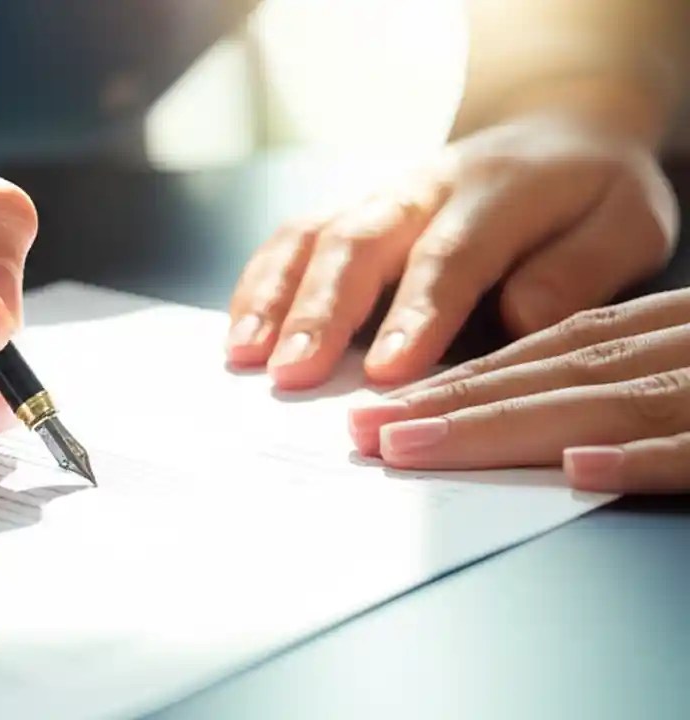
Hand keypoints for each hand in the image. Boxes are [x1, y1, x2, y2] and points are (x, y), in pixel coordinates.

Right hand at [226, 115, 678, 389]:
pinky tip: (239, 334)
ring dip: (273, 297)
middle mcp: (423, 190)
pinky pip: (293, 240)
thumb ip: (579, 272)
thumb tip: (518, 320)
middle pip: (361, 243)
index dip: (417, 314)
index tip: (390, 374)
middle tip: (294, 374)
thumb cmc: (587, 198)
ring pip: (313, 237)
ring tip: (245, 357)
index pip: (450, 256)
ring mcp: (377, 198)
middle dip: (322, 311)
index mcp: (498, 193)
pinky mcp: (348, 213)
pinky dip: (258, 286)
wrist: (550, 135)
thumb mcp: (627, 225)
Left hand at [347, 289, 689, 492]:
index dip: (464, 378)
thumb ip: (629, 361)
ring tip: (419, 444)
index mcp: (672, 319)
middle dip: (454, 399)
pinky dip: (641, 455)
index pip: (553, 345)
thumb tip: (541, 392)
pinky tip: (577, 468)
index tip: (385, 410)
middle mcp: (686, 338)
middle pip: (559, 367)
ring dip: (506, 424)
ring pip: (611, 396)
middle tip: (365, 430)